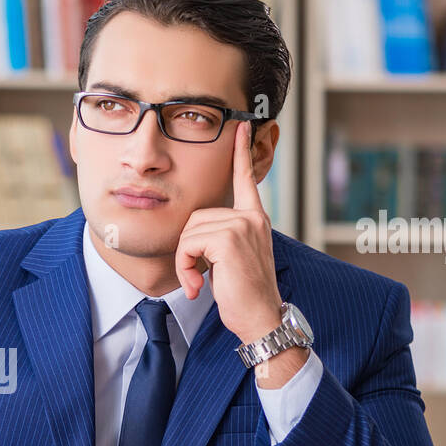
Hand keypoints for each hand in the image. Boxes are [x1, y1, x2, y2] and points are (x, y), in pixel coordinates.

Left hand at [174, 120, 282, 344]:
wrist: (260, 318)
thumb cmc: (243, 295)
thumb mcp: (231, 259)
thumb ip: (219, 237)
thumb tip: (194, 233)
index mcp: (254, 219)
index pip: (245, 180)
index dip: (240, 153)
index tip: (241, 127)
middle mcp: (251, 218)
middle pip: (195, 216)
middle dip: (187, 249)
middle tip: (197, 276)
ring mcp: (242, 226)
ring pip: (189, 232)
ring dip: (185, 262)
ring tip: (199, 282)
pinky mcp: (229, 239)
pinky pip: (188, 245)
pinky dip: (185, 268)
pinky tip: (199, 286)